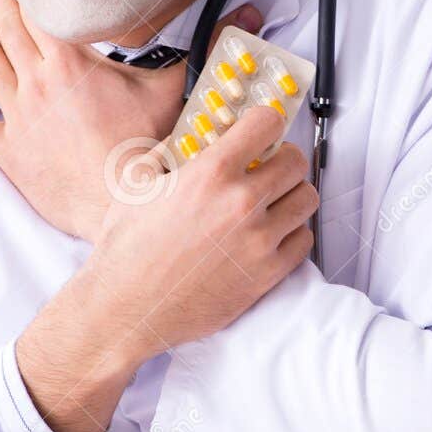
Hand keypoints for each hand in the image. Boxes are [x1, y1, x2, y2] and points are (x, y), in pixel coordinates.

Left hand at [0, 0, 260, 242]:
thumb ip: (205, 48)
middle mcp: (38, 82)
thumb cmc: (146, 152)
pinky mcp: (5, 147)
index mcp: (73, 63)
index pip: (43, 9)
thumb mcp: (175, 91)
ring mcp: (17, 114)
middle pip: (8, 26)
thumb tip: (246, 18)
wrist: (121, 203)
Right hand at [12, 106, 317, 431]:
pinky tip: (271, 234)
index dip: (265, 123)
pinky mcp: (267, 274)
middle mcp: (241, 203)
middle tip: (268, 167)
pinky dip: (292, 234)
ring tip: (272, 201)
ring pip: (306, 199)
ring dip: (291, 195)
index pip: (267, 123)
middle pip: (295, 161)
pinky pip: (304, 241)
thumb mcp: (138, 182)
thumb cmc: (126, 248)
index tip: (261, 130)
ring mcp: (259, 240)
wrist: (125, 308)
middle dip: (282, 159)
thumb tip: (191, 136)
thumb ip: (169, 150)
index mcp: (211, 173)